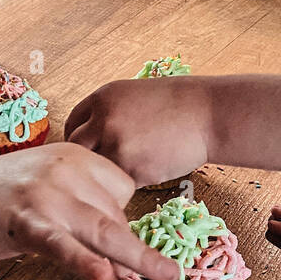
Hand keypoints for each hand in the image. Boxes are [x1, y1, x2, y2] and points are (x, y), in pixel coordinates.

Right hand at [0, 142, 181, 279]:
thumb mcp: (47, 186)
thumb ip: (80, 208)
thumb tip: (116, 252)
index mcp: (76, 156)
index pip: (119, 191)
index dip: (120, 220)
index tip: (116, 245)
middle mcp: (67, 171)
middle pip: (115, 215)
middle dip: (138, 251)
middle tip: (167, 276)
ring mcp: (47, 197)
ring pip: (102, 231)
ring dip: (137, 258)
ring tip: (164, 279)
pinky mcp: (26, 223)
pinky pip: (62, 245)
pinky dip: (84, 261)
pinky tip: (103, 276)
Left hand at [64, 78, 211, 186]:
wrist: (209, 114)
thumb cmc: (176, 105)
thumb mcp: (132, 96)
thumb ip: (106, 114)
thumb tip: (86, 137)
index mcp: (101, 99)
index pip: (71, 124)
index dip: (76, 138)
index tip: (82, 148)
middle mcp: (103, 122)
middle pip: (75, 149)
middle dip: (83, 158)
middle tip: (94, 165)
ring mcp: (116, 147)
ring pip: (95, 169)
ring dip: (103, 173)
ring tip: (124, 168)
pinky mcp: (132, 170)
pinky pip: (117, 182)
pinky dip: (126, 182)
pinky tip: (145, 170)